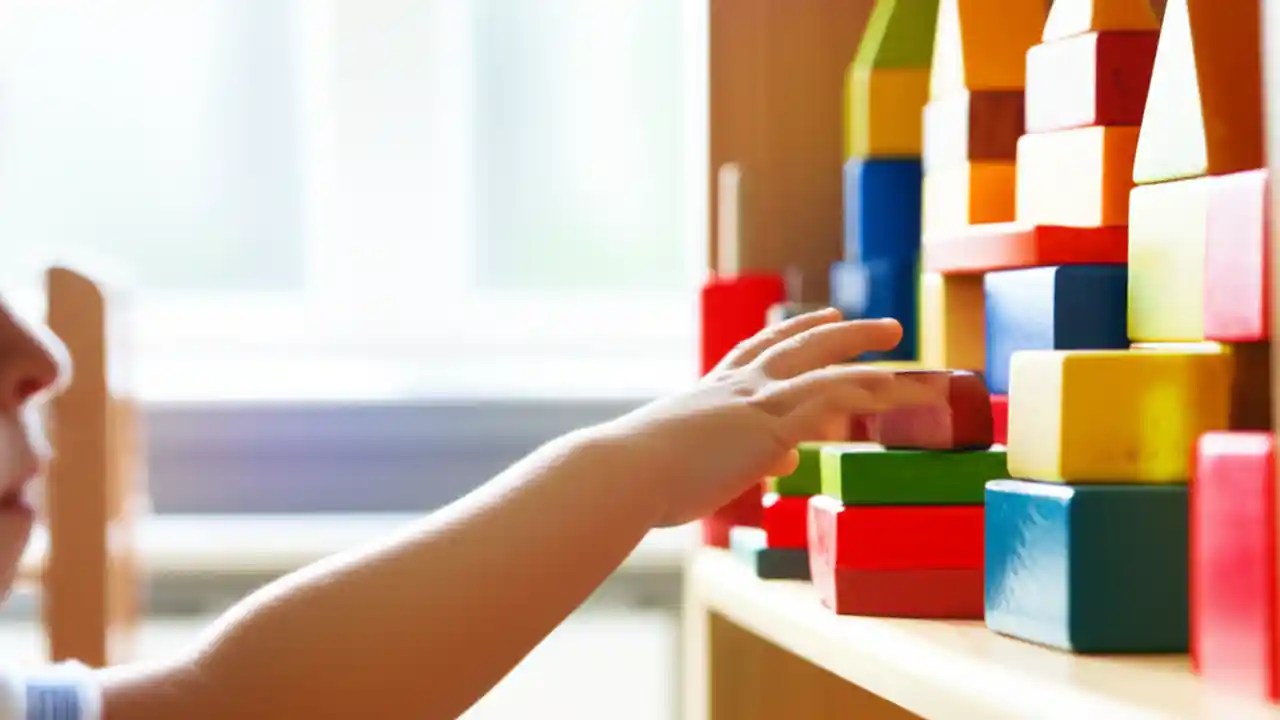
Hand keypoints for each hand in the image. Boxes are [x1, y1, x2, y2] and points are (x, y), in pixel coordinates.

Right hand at [596, 309, 942, 526]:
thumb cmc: (640, 476)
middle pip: (802, 344)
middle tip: (885, 327)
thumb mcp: (692, 459)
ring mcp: (757, 402)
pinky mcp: (771, 425)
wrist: (625, 472)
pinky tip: (899, 388)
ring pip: (828, 367)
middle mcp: (738, 385)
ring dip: (873, 356)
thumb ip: (738, 455)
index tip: (821, 317)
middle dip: (845, 332)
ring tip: (910, 352)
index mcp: (712, 389)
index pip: (760, 350)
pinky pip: (833, 396)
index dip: (794, 331)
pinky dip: (870, 390)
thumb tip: (783, 461)